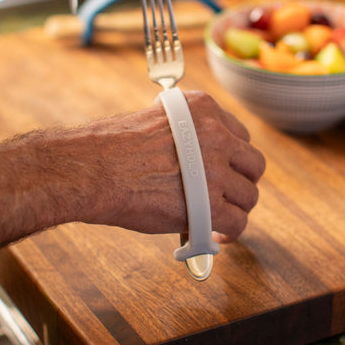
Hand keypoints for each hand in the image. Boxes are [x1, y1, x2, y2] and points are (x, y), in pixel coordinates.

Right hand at [0, 91, 264, 240]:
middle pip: (253, 163)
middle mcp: (216, 134)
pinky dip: (230, 232)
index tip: (223, 170)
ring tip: (219, 218)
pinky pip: (237, 222)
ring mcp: (216, 169)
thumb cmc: (108, 149)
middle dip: (241, 182)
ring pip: (249, 196)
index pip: (239, 134)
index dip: (232, 158)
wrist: (92, 169)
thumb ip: (183, 136)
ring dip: (236, 208)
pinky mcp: (211, 204)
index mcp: (202, 108)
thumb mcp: (155, 122)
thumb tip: (193, 164)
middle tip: (226, 195)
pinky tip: (216, 235)